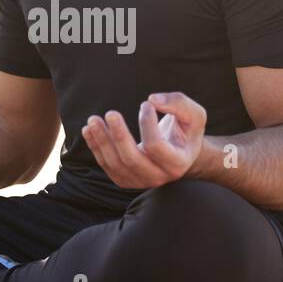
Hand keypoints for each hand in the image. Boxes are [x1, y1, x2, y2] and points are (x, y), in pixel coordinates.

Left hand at [81, 91, 205, 189]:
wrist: (178, 151)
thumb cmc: (186, 130)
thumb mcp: (193, 114)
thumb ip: (178, 103)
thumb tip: (153, 99)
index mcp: (178, 163)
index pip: (156, 146)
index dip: (147, 123)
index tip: (146, 103)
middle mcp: (159, 177)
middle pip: (132, 159)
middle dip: (118, 136)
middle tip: (110, 113)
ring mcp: (140, 182)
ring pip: (116, 164)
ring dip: (102, 141)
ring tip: (93, 120)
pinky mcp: (125, 180)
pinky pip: (107, 166)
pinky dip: (96, 148)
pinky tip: (88, 130)